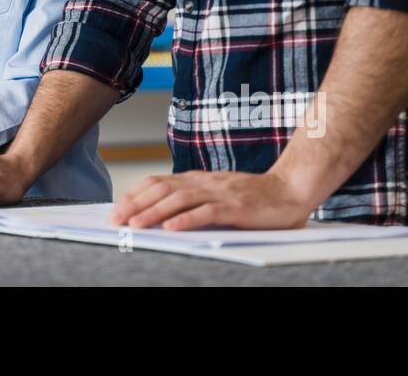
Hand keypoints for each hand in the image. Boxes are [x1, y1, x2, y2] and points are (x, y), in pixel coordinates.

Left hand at [110, 170, 312, 230]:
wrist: (291, 189)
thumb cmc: (254, 197)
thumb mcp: (218, 193)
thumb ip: (195, 199)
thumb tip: (165, 214)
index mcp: (198, 179)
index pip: (159, 181)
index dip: (136, 193)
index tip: (118, 206)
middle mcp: (205, 183)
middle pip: (162, 189)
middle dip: (136, 204)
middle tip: (116, 219)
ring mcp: (220, 193)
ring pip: (180, 200)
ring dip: (154, 213)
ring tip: (135, 225)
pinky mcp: (236, 207)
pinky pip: (208, 213)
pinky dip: (188, 220)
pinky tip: (172, 229)